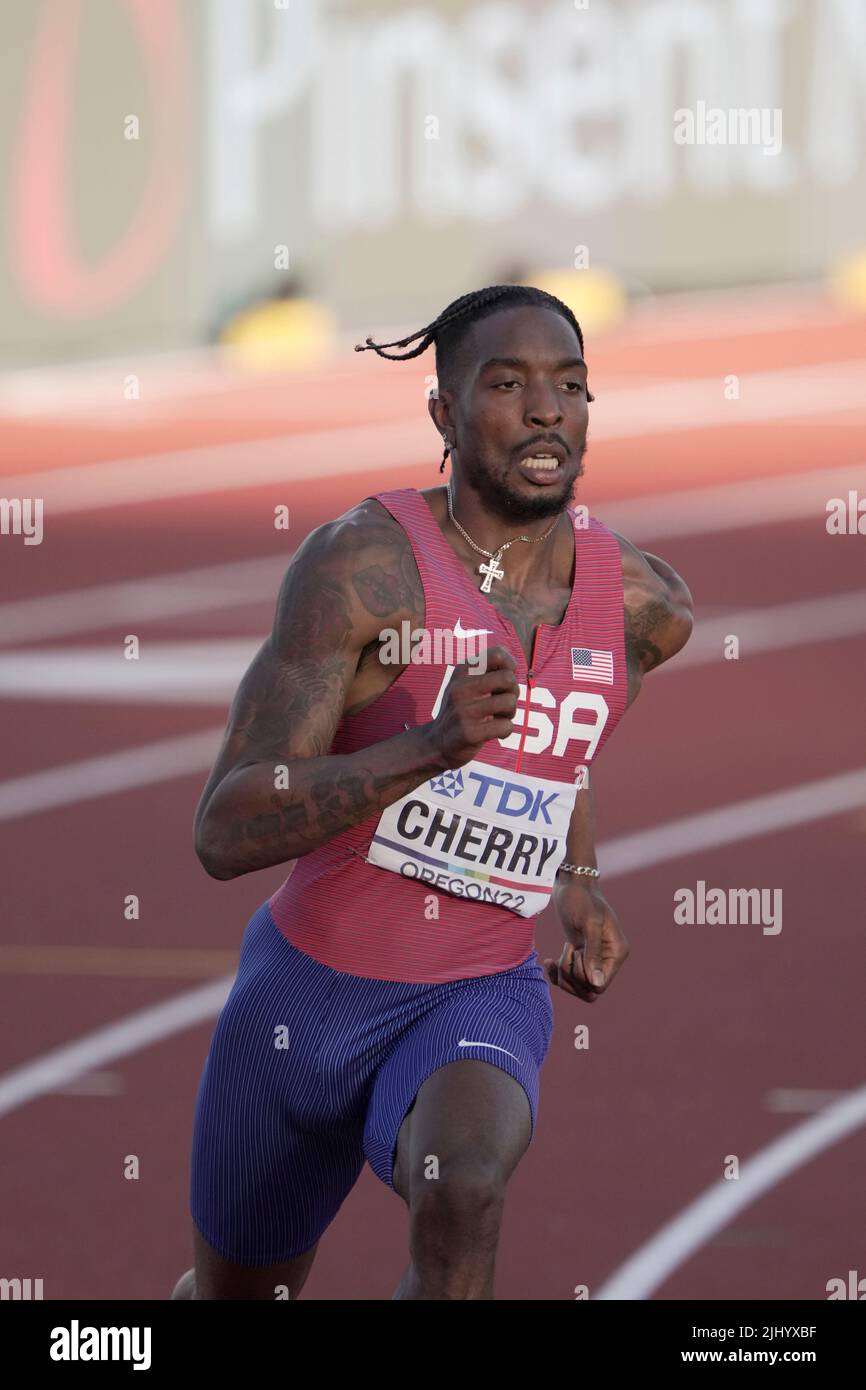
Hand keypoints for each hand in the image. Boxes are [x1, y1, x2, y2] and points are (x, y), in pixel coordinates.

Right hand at [422, 646, 517, 768]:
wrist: (436, 743)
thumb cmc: (461, 711)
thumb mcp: (466, 685)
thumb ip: (488, 672)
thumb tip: (512, 667)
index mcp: (462, 671)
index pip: (497, 654)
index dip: (510, 666)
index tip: (504, 681)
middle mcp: (460, 688)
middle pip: (508, 678)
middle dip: (513, 692)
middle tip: (502, 703)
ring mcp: (464, 711)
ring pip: (509, 702)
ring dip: (510, 713)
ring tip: (498, 718)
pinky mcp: (469, 733)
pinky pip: (505, 726)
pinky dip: (506, 730)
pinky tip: (495, 732)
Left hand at [544, 881, 628, 1001]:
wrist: (572, 884)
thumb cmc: (581, 899)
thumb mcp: (589, 924)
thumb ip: (593, 954)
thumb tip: (596, 984)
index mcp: (616, 953)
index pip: (599, 985)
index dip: (582, 977)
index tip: (576, 953)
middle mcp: (608, 959)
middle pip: (588, 990)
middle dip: (571, 976)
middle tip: (566, 950)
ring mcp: (594, 958)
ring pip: (578, 987)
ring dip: (564, 975)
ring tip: (558, 955)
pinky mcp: (580, 956)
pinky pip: (570, 979)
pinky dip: (557, 974)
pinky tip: (548, 962)